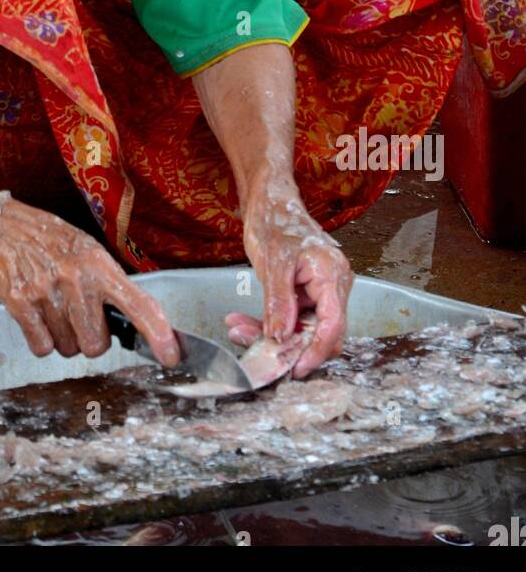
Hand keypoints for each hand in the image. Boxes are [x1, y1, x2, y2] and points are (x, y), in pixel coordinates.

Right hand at [0, 199, 179, 366]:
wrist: (9, 230)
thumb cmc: (57, 245)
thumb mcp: (92, 254)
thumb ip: (112, 287)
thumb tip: (139, 326)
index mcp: (101, 266)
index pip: (139, 304)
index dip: (158, 333)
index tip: (171, 356)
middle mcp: (77, 279)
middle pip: (96, 345)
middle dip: (89, 338)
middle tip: (78, 314)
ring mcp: (48, 292)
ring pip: (67, 349)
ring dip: (63, 337)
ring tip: (55, 308)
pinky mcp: (21, 303)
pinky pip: (42, 348)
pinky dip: (41, 339)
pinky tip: (38, 314)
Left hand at [225, 195, 352, 377]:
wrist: (269, 202)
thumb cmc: (275, 221)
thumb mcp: (273, 262)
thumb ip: (279, 302)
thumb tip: (280, 336)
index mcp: (333, 275)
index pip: (333, 325)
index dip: (316, 351)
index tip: (296, 368)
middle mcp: (333, 286)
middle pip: (319, 332)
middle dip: (287, 344)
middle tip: (252, 346)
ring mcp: (320, 291)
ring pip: (302, 328)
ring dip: (273, 335)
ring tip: (237, 329)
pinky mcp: (305, 294)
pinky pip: (292, 318)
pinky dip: (269, 323)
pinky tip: (241, 323)